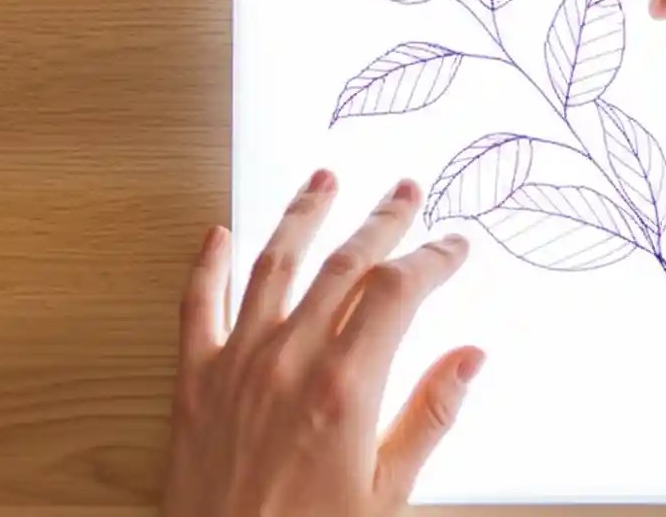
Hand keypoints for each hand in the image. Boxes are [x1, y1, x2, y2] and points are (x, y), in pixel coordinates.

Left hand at [162, 170, 484, 516]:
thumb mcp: (389, 489)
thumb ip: (430, 415)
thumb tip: (471, 357)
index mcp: (347, 385)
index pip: (399, 292)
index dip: (432, 258)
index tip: (454, 244)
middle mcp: (291, 359)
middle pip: (344, 264)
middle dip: (381, 220)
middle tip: (404, 191)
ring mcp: (238, 362)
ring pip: (274, 265)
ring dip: (303, 216)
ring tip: (324, 179)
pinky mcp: (194, 380)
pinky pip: (198, 305)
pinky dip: (207, 265)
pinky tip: (219, 235)